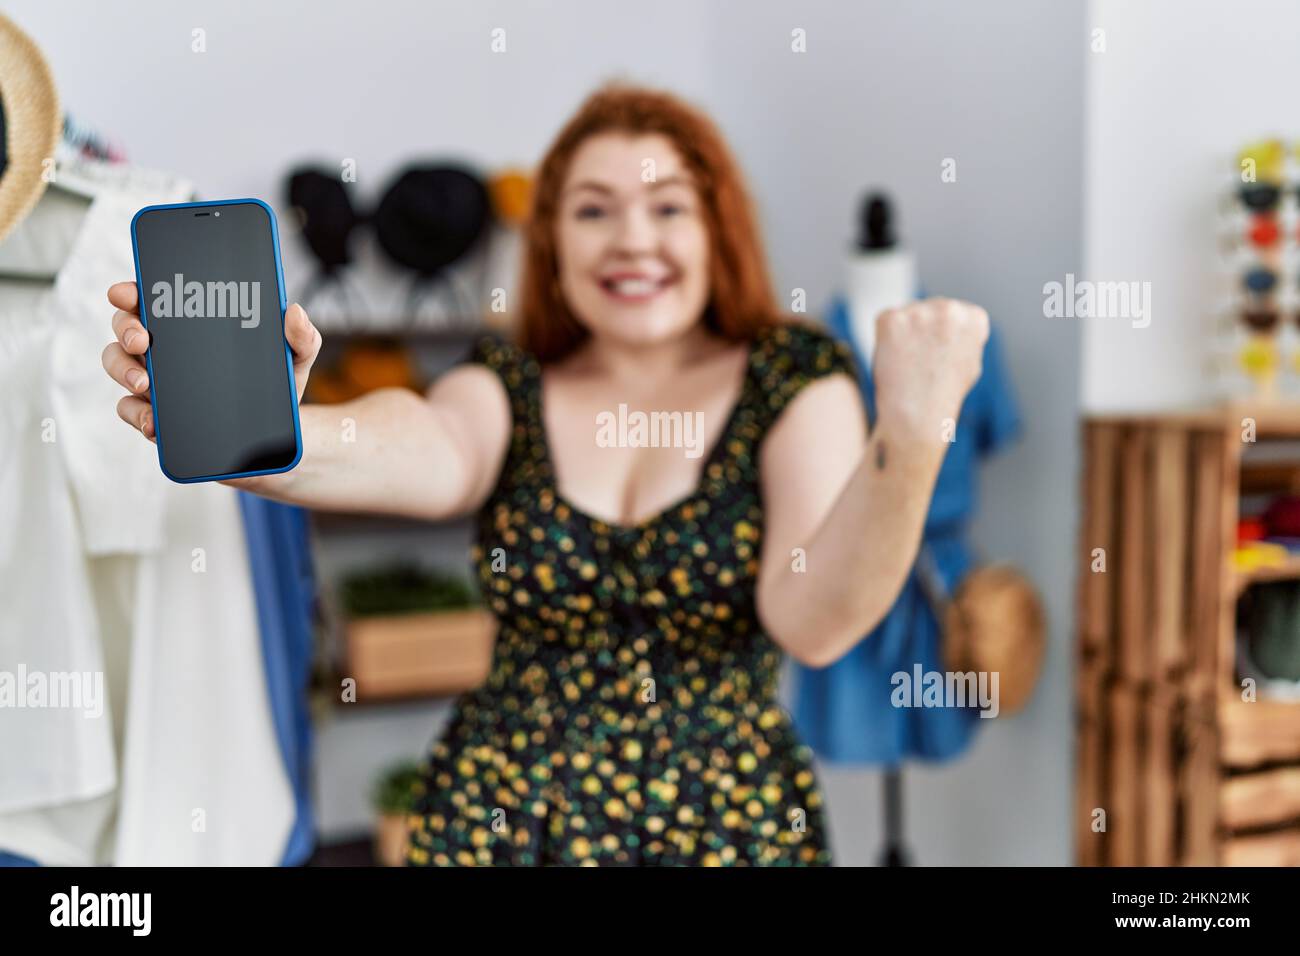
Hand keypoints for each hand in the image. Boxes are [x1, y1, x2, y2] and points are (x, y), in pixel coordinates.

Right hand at [102, 281, 321, 442]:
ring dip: (124, 371)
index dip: (132, 292)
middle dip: (126, 329)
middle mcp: (166, 348)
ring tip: (146, 384)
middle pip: (125, 327)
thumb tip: (295, 312)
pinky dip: (137, 414)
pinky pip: (131, 410)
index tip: (126, 293)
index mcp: (192, 324)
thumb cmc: (276, 386)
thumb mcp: (295, 358)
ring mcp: (156, 381)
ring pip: (118, 365)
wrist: (275, 436)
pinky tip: (154, 420)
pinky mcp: (156, 415)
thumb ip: (301, 336)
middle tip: (143, 341)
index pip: (154, 298)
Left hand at [871, 297, 988, 444]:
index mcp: (974, 317)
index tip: (942, 359)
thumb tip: (956, 317)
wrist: (916, 417)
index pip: (957, 315)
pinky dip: (885, 339)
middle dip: (923, 332)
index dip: (945, 339)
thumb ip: (965, 336)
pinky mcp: (891, 319)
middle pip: (931, 310)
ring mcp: (919, 311)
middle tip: (921, 364)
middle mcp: (950, 309)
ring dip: (904, 334)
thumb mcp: (971, 362)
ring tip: (909, 365)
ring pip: (907, 316)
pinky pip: (886, 322)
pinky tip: (894, 360)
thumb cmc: (944, 396)